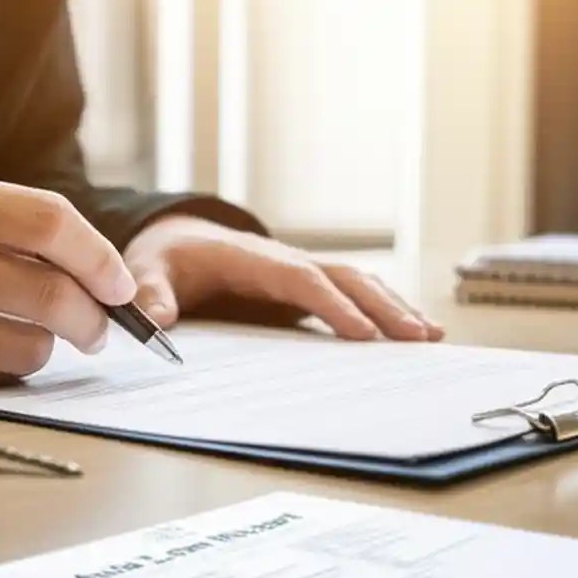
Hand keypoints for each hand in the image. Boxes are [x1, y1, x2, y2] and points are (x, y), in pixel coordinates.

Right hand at [0, 171, 135, 388]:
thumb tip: (108, 278)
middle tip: (99, 325)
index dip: (100, 257)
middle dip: (93, 318)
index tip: (120, 283)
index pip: (49, 223)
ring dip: (49, 346)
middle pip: (48, 294)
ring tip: (37, 333)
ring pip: (27, 348)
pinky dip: (8, 368)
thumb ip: (20, 225)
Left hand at [122, 215, 442, 340]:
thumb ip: (152, 294)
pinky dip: (385, 310)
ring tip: (429, 336)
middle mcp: (288, 261)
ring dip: (393, 307)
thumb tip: (157, 320)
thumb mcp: (148, 270)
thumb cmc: (167, 257)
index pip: (301, 281)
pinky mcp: (308, 288)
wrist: (178, 239)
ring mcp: (303, 272)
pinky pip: (354, 295)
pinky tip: (413, 331)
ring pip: (359, 283)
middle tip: (416, 337)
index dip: (333, 305)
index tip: (362, 333)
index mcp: (254, 259)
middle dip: (382, 307)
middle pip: (345, 279)